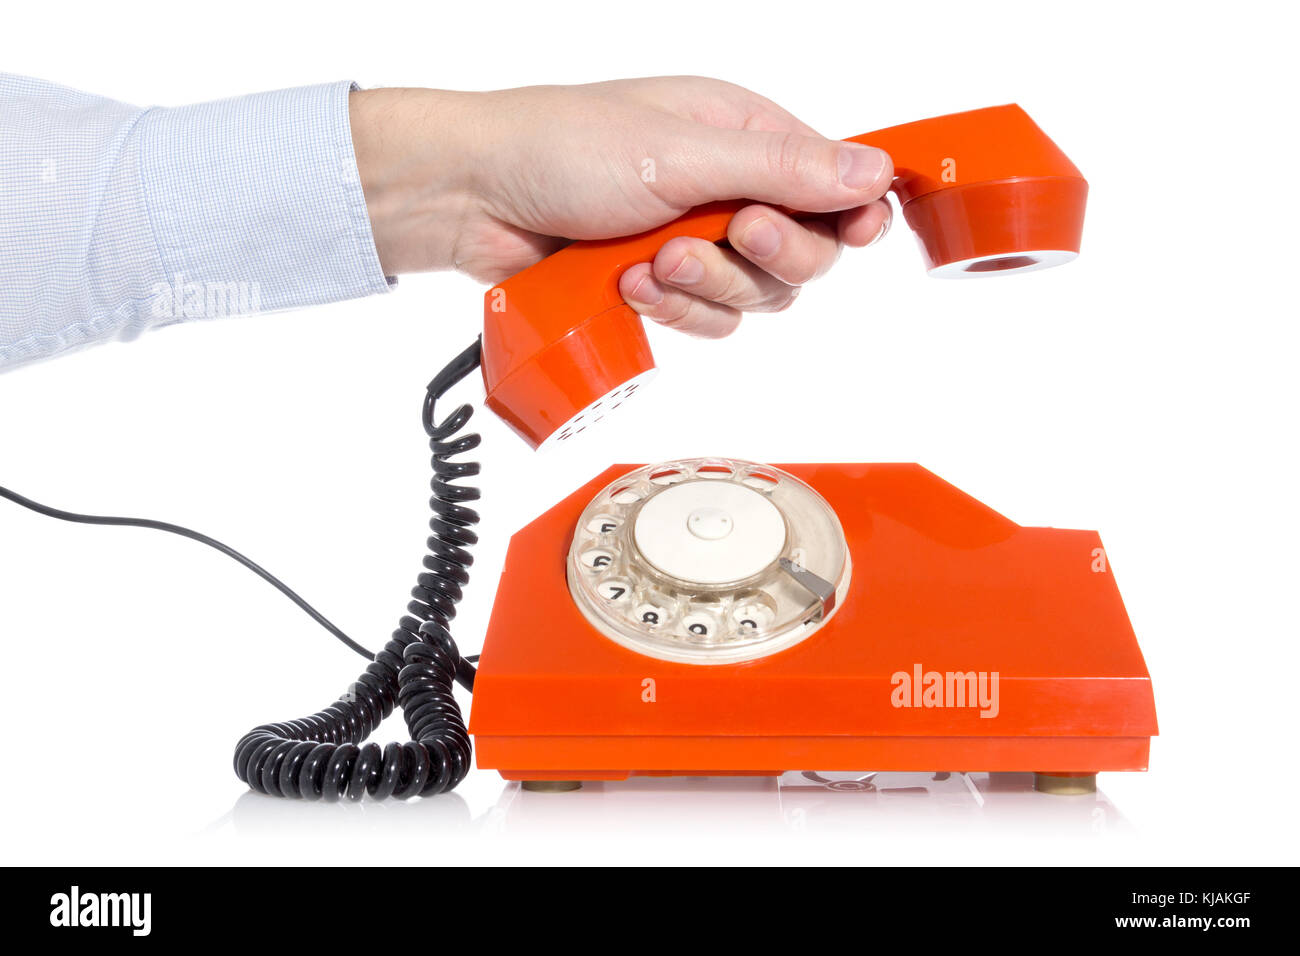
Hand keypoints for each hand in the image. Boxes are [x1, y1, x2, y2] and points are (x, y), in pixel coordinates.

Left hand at [350, 77, 892, 337]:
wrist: (475, 199)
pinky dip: (675, 312)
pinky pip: (708, 321)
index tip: (859, 231)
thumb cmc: (562, 147)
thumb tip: (876, 172)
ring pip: (758, 295)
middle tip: (730, 233)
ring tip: (655, 261)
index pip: (833, 180)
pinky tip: (632, 285)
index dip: (853, 211)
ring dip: (709, 286)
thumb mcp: (682, 152)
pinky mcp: (662, 287)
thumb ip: (783, 170)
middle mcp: (728, 185)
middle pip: (807, 251)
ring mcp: (695, 240)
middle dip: (769, 254)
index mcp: (742, 132)